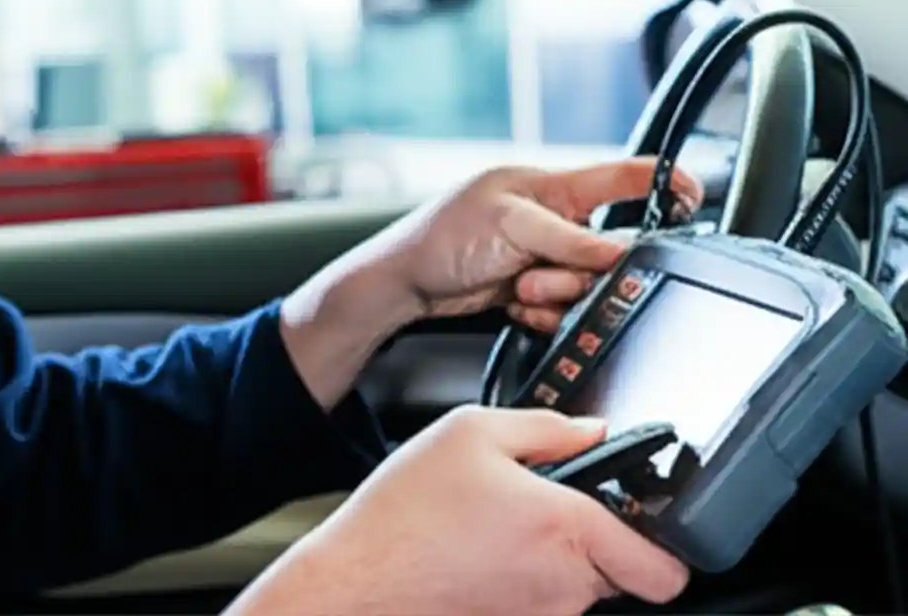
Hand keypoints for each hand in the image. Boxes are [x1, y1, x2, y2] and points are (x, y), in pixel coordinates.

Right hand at [226, 407, 689, 615]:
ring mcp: (538, 615)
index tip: (648, 520)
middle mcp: (563, 584)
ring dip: (553, 554)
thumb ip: (547, 426)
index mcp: (567, 528)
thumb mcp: (470, 431)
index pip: (666, 570)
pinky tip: (478, 549)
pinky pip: (538, 598)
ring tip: (497, 523)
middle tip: (548, 503)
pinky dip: (520, 575)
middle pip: (621, 569)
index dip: (668, 544)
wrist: (354, 584)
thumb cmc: (404, 513)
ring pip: (577, 584)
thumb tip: (593, 431)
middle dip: (598, 536)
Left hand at [281, 157, 702, 407]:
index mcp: (552, 187)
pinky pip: (563, 308)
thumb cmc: (442, 236)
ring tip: (517, 288)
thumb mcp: (511, 225)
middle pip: (609, 249)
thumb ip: (569, 238)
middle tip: (538, 274)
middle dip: (580, 271)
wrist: (404, 283)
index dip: (664, 184)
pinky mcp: (532, 288)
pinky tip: (514, 305)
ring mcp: (544, 256)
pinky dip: (543, 313)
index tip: (694, 197)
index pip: (623, 177)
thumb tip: (619, 251)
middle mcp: (554, 219)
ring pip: (586, 285)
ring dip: (556, 295)